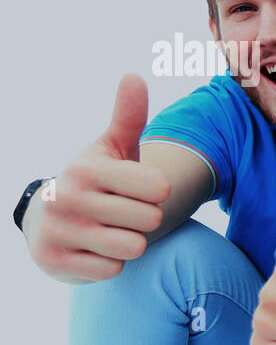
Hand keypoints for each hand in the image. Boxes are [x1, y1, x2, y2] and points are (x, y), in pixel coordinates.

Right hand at [23, 75, 170, 282]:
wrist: (49, 220)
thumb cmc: (97, 181)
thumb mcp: (113, 148)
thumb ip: (129, 117)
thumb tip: (133, 75)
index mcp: (86, 168)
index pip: (158, 188)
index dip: (157, 192)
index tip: (139, 189)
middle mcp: (68, 198)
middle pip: (150, 220)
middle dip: (144, 219)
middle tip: (121, 212)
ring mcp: (58, 231)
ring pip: (133, 247)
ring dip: (130, 242)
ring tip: (110, 230)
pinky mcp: (55, 262)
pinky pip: (113, 269)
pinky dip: (110, 263)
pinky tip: (93, 248)